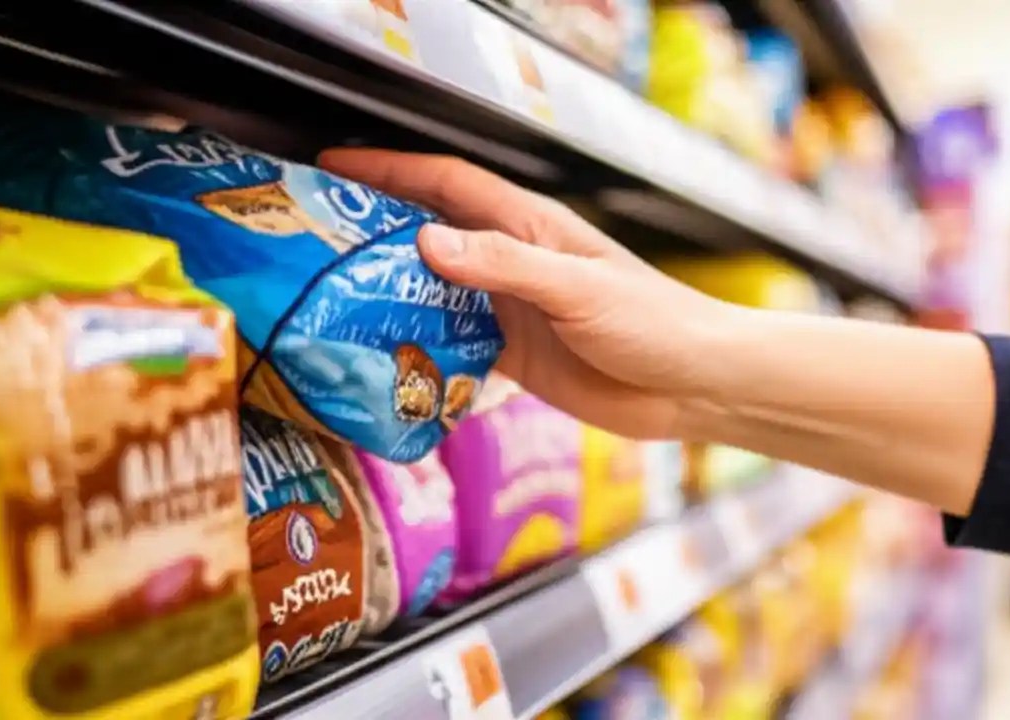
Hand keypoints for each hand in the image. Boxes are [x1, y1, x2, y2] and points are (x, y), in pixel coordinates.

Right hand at [319, 150, 736, 438]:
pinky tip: (388, 359)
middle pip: (432, 235)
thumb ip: (504, 265)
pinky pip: (455, 345)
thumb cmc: (656, 321)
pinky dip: (422, 348)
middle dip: (376, 231)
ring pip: (436, 292)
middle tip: (315, 240)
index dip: (391, 171)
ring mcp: (512, 309)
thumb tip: (426, 243)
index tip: (335, 167)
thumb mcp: (577, 287)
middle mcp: (514, 262)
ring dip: (392, 294)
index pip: (448, 184)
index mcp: (530, 227)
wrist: (694, 384)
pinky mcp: (516, 355)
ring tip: (333, 301)